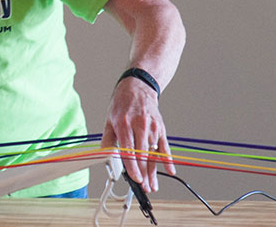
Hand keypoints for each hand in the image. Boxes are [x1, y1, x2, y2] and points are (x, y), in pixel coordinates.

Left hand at [102, 77, 174, 192]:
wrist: (138, 87)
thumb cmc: (122, 104)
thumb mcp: (109, 119)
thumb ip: (107, 140)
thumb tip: (105, 157)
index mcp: (124, 124)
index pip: (128, 149)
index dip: (132, 166)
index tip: (135, 179)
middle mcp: (139, 125)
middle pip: (142, 155)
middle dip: (144, 174)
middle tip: (145, 189)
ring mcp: (151, 126)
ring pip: (153, 153)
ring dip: (153, 171)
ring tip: (152, 185)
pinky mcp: (160, 127)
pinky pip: (165, 146)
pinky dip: (167, 159)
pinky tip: (170, 171)